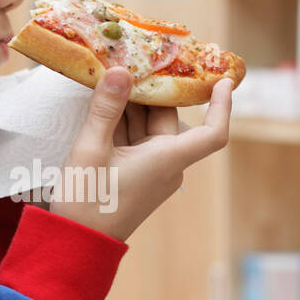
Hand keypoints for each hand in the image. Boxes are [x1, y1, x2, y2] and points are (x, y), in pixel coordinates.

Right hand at [49, 66, 232, 241]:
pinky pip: (135, 138)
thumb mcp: (91, 149)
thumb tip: (121, 70)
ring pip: (149, 125)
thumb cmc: (87, 201)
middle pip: (169, 118)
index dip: (223, 105)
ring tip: (112, 69)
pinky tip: (104, 98)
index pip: (213, 133)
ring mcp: (150, 169)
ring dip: (133, 102)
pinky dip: (123, 119)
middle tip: (134, 55)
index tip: (223, 80)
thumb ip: (106, 108)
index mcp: (166, 159)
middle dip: (153, 88)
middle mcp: (165, 163)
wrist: (76, 244)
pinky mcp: (134, 173)